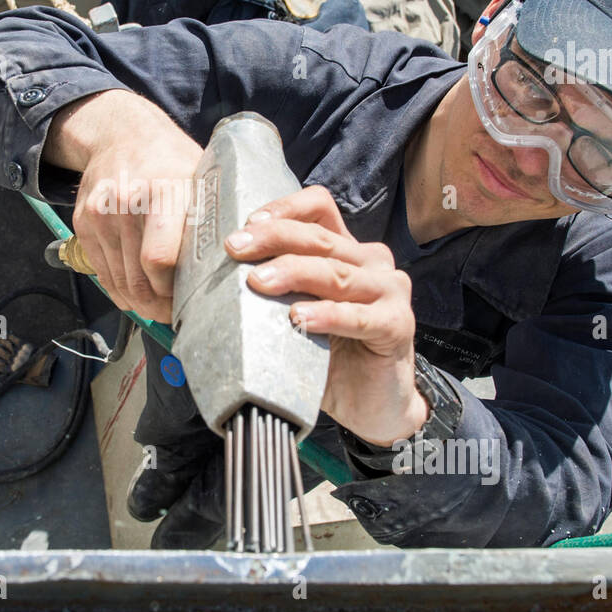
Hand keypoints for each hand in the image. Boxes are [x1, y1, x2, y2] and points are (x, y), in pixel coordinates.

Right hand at [50, 91, 202, 322]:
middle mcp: (125, 204)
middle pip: (138, 279)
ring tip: (160, 307)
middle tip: (176, 315)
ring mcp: (99, 215)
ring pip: (119, 283)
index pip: (159, 260)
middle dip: (159, 307)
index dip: (175, 291)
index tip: (191, 302)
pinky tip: (137, 293)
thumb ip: (211, 219)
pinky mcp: (83, 225)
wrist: (120, 134)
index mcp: (162, 192)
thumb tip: (233, 267)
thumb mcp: (200, 177)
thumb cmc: (170, 160)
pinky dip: (120, 291)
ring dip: (140, 303)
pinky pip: (102, 273)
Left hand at [222, 185, 429, 445]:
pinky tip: (300, 318)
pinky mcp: (398, 325)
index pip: (319, 208)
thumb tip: (214, 282)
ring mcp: (390, 291)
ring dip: (294, 273)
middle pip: (321, 239)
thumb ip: (275, 291)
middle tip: (235, 248)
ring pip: (337, 273)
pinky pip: (359, 316)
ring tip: (258, 282)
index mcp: (347, 249)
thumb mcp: (296, 313)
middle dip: (273, 239)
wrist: (374, 404)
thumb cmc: (330, 354)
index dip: (285, 208)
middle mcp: (372, 261)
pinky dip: (328, 315)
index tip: (248, 222)